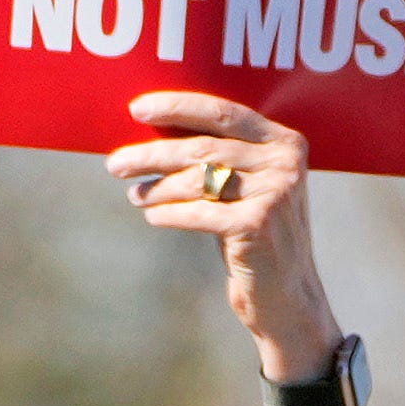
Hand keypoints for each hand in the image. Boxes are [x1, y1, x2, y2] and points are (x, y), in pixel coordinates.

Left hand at [104, 96, 342, 382]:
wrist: (288, 298)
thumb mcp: (244, 189)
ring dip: (157, 188)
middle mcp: (283, 162)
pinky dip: (169, 214)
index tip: (137, 109)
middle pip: (203, 148)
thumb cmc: (255, 235)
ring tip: (135, 195)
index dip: (177, 107)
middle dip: (152, 154)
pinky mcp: (258, 225)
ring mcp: (274, 193)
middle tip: (116, 163)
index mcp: (284, 142)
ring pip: (197, 180)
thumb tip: (152, 130)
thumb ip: (218, 157)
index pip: (222, 112)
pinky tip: (152, 216)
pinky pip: (198, 213)